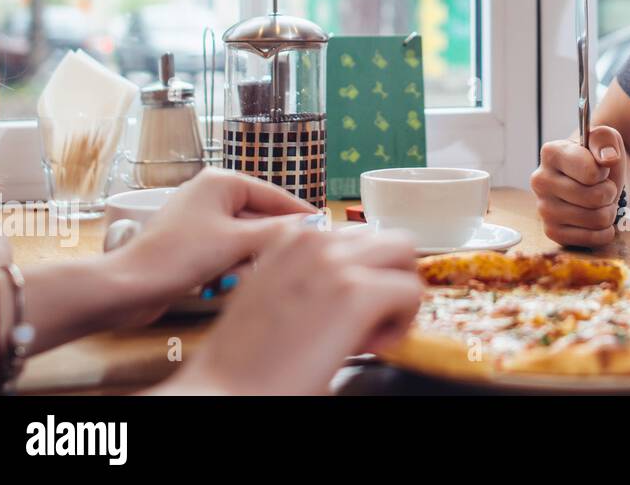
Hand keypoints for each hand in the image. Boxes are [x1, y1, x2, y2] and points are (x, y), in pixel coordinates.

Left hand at [112, 168, 316, 321]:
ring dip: (252, 255)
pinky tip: (232, 279)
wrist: (128, 288)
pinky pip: (228, 248)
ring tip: (256, 271)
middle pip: (261, 215)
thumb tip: (314, 227)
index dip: (301, 215)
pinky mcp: (192, 241)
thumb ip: (280, 232)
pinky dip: (235, 263)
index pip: (275, 195)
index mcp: (221, 181)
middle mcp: (210, 193)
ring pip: (245, 235)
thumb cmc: (177, 257)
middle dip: (272, 240)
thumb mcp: (238, 243)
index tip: (326, 230)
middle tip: (298, 257)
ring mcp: (200, 217)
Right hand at [159, 225, 421, 394]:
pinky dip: (403, 321)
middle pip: (387, 238)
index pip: (357, 236)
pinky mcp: (355, 293)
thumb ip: (310, 275)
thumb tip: (352, 280)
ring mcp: (334, 262)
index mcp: (290, 237)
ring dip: (398, 292)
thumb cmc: (244, 360)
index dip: (361, 275)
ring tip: (370, 333)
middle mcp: (312, 240)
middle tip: (367, 322)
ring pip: (405, 253)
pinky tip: (371, 346)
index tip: (341, 313)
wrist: (219, 394)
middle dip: (389, 277)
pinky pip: (410, 290)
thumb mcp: (271, 294)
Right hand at [531, 126, 624, 247]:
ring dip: (609, 212)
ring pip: (596, 219)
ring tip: (602, 203)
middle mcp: (540, 180)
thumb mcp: (606, 139)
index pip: (591, 173)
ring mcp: (543, 208)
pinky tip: (598, 221)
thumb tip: (608, 159)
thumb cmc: (599, 159)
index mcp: (551, 153)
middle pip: (595, 197)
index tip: (600, 168)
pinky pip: (591, 239)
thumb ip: (606, 140)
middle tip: (605, 188)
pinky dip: (604, 232)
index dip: (605, 172)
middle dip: (610, 193)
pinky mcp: (552, 231)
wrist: (597, 181)